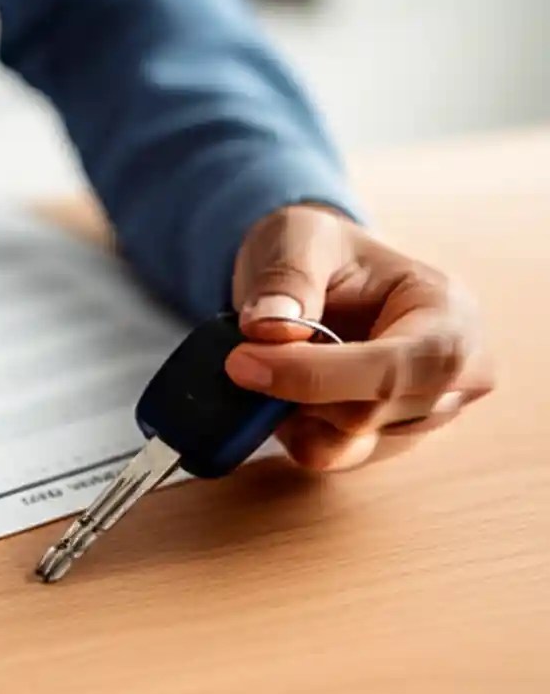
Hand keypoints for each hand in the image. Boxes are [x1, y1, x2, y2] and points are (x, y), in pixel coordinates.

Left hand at [225, 205, 494, 470]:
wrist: (314, 276)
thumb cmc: (321, 252)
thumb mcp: (301, 238)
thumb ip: (287, 279)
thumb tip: (268, 329)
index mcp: (450, 316)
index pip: (396, 368)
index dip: (316, 375)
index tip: (243, 362)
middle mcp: (453, 377)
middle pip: (368, 415)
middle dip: (294, 391)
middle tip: (240, 359)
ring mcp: (421, 417)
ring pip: (344, 443)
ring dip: (290, 410)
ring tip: (274, 362)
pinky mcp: (382, 443)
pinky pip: (327, 455)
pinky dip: (291, 428)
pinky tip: (284, 391)